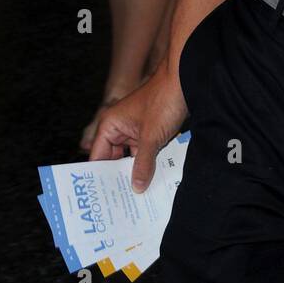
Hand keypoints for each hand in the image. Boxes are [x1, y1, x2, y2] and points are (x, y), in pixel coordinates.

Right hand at [88, 62, 188, 192]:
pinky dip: (150, 163)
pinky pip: (146, 152)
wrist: (185, 79)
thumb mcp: (152, 137)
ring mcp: (136, 129)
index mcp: (110, 125)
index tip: (102, 198)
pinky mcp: (151, 131)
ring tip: (137, 197)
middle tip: (122, 203)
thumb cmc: (164, 99)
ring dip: (137, 171)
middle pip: (114, 159)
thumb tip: (136, 188)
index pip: (98, 157)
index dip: (100, 177)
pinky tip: (154, 180)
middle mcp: (120, 127)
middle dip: (120, 177)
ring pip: (132, 157)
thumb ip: (143, 164)